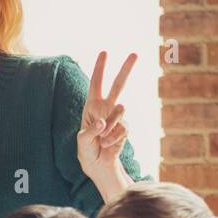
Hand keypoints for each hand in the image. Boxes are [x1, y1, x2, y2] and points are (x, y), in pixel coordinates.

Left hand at [77, 51, 136, 177]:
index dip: (100, 68)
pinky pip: (122, 129)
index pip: (96, 83)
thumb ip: (90, 131)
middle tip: (135, 53)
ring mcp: (117, 117)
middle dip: (126, 69)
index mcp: (92, 106)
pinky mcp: (125, 128)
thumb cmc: (87, 150)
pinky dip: (113, 139)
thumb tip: (102, 122)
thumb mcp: (82, 141)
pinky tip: (107, 145)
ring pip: (120, 112)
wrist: (98, 164)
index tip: (104, 52)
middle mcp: (106, 108)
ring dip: (110, 127)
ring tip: (102, 139)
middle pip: (118, 85)